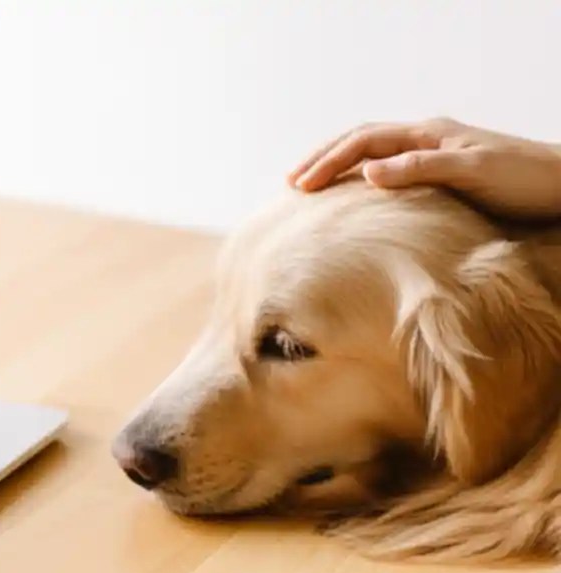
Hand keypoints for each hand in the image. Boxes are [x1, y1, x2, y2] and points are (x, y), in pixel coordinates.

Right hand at [288, 118, 560, 218]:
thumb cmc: (524, 180)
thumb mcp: (471, 171)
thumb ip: (419, 169)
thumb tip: (366, 173)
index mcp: (427, 134)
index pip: (364, 140)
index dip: (329, 161)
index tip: (300, 186)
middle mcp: (425, 140)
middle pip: (360, 141)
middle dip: (323, 159)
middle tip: (290, 181)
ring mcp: (432, 156)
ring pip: (372, 154)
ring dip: (338, 167)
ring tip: (309, 185)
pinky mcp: (440, 175)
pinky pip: (388, 171)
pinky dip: (360, 179)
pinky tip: (352, 196)